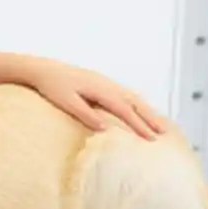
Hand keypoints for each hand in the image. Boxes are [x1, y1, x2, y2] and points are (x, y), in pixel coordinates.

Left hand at [20, 58, 169, 139]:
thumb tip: (104, 128)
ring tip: (159, 125)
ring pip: (132, 98)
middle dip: (150, 118)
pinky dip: (137, 104)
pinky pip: (125, 94)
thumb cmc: (52, 87)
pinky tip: (140, 111)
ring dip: (147, 111)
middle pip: (135, 102)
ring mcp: (105, 83)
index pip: (124, 110)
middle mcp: (106, 84)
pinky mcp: (101, 84)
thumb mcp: (66, 102)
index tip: (151, 139)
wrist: (42, 69)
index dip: (139, 125)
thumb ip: (85, 114)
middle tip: (165, 134)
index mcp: (100, 89)